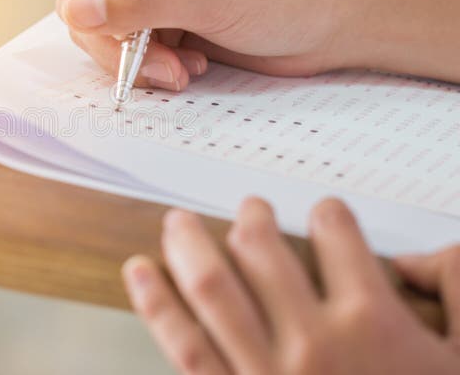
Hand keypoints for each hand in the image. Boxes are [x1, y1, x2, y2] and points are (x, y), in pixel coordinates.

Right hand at [41, 0, 353, 91]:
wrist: (325, 27)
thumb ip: (139, 1)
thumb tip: (75, 9)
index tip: (97, 17)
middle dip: (112, 37)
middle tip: (151, 60)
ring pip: (99, 33)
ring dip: (133, 60)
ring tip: (181, 69)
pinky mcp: (160, 28)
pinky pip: (125, 54)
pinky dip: (149, 69)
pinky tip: (190, 67)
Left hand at [122, 198, 459, 374]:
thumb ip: (459, 289)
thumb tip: (419, 260)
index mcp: (372, 323)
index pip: (337, 235)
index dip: (329, 214)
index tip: (324, 214)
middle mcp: (312, 342)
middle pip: (261, 250)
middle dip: (251, 219)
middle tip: (248, 211)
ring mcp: (266, 373)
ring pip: (213, 287)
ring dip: (190, 245)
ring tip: (179, 223)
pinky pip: (184, 347)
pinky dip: (157, 305)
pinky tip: (141, 273)